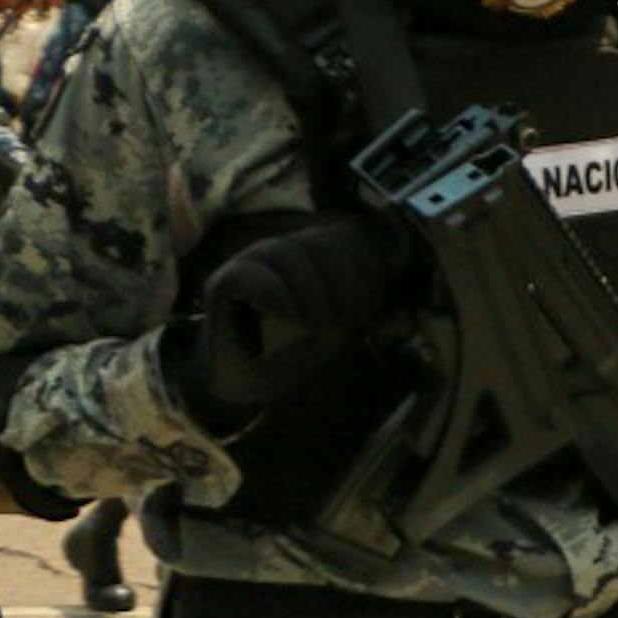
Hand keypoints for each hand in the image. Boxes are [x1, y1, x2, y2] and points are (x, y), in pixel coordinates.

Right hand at [186, 214, 412, 421]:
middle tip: (342, 323)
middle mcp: (281, 249)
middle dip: (343, 281)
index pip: (348, 233)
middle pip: (323, 239)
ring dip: (313, 292)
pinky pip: (250, 273)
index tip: (366, 310)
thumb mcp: (340, 323)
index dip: (365, 267)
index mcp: (313, 252)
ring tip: (316, 326)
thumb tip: (394, 260)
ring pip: (288, 250)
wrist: (244, 384)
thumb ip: (362, 290)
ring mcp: (250, 262)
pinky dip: (278, 297)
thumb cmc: (294, 353)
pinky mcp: (222, 283)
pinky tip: (291, 319)